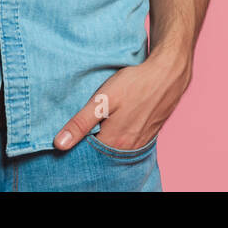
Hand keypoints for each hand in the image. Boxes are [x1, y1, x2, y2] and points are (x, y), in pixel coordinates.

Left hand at [53, 43, 193, 151]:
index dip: (76, 144)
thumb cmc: (135, 84)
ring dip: (105, 138)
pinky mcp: (149, 134)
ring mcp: (141, 142)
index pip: (87, 153)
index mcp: (114, 142)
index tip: (66, 134)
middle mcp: (128, 148)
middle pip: (102, 152)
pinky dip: (119, 135)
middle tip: (81, 126)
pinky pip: (128, 141)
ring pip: (115, 146)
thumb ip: (81, 123)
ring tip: (98, 121)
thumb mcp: (102, 100)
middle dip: (90, 143)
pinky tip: (115, 121)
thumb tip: (59, 145)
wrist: (168, 74)